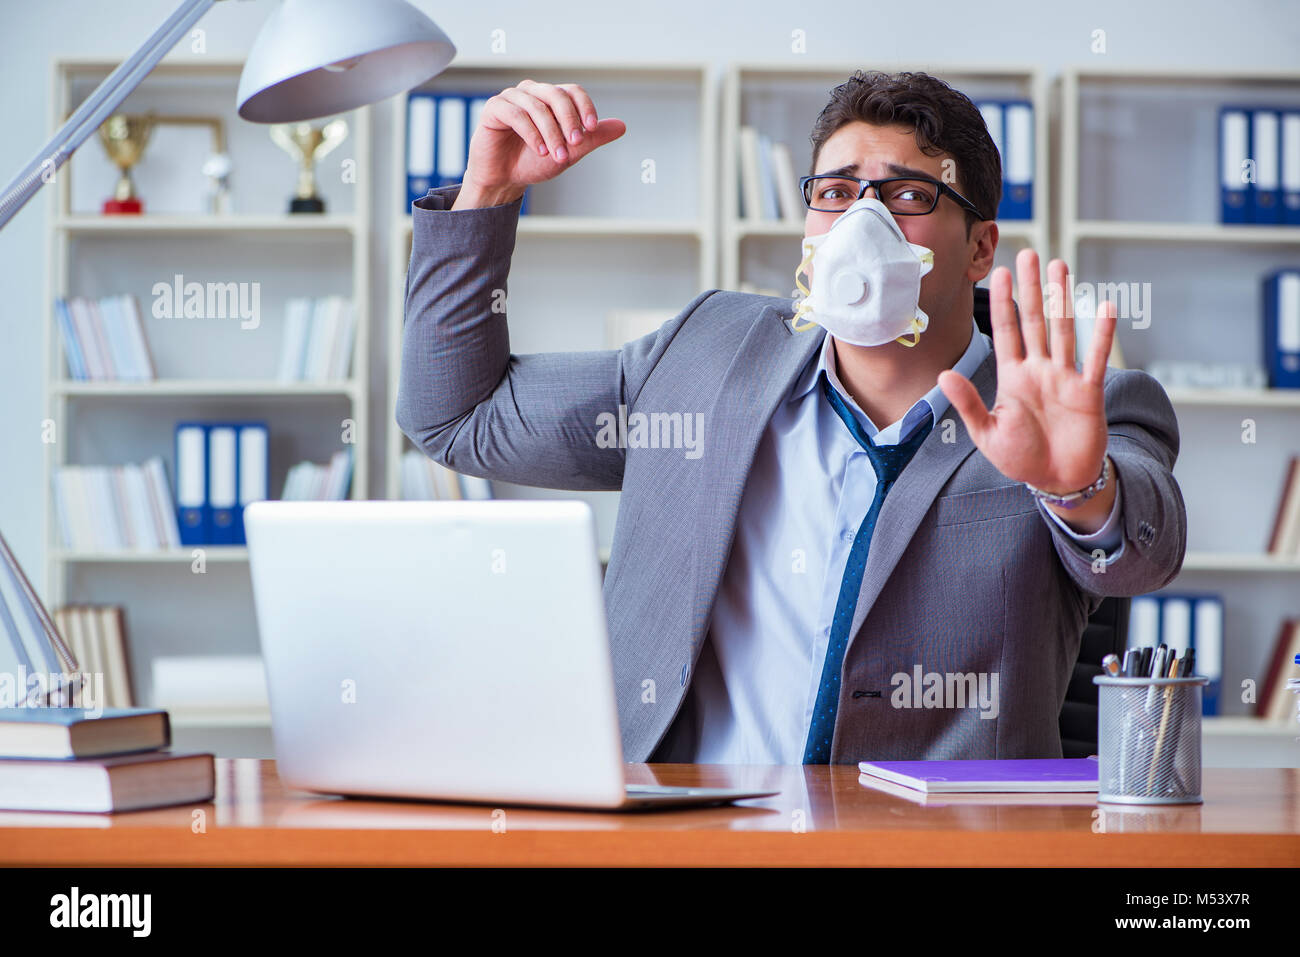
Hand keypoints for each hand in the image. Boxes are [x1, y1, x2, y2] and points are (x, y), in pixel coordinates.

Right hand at [455, 79, 625, 207]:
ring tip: (557, 155)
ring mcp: (512, 98)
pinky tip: (540, 150)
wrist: (505, 179)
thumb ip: (592, 138)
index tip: (591, 128)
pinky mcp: (494, 108)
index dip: (584, 106)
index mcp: (550, 98)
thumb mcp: (569, 151)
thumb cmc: (534, 162)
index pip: (572, 91)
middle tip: (576, 143)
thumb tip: (621, 126)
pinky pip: (516, 114)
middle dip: (569, 120)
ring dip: (551, 132)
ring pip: (537, 106)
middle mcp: (532, 92)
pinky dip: (531, 133)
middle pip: (556, 95)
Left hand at [937, 249, 1116, 495]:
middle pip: (1034, 320)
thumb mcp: (987, 433)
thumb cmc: (1021, 458)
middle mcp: (1039, 370)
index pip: (1006, 332)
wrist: (1057, 480)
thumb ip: (968, 402)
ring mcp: (1064, 377)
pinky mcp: (1088, 391)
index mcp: (1013, 377)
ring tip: (1059, 267)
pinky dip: (1101, 334)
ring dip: (1062, 299)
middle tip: (1028, 254)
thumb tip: (944, 374)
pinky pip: (1096, 357)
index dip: (1003, 303)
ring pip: (1063, 329)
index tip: (998, 272)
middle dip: (1030, 288)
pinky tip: (1105, 306)